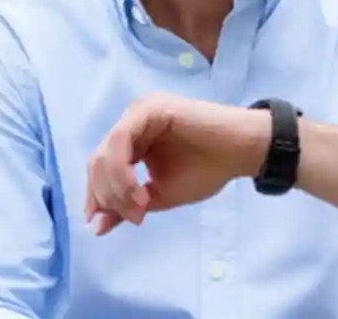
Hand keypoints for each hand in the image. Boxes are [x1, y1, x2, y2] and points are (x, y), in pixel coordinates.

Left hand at [84, 93, 269, 235]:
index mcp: (132, 138)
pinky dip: (124, 173)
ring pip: (105, 153)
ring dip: (116, 188)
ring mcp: (139, 112)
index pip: (99, 166)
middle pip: (97, 161)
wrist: (241, 150)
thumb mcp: (160, 194)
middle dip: (107, 195)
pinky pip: (120, 142)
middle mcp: (130, 122)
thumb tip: (96, 226)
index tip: (100, 224)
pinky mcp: (149, 110)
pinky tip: (141, 193)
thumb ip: (128, 206)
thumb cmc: (207, 169)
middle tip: (133, 218)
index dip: (96, 195)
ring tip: (140, 209)